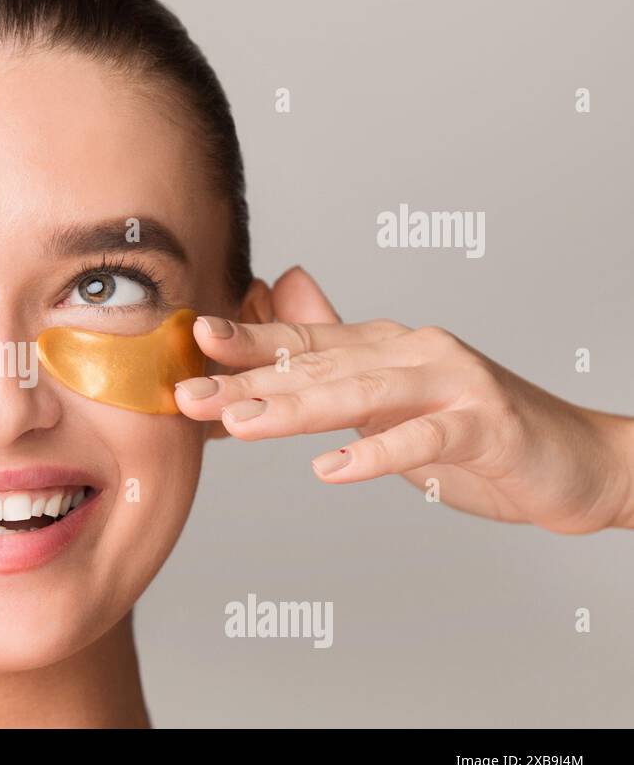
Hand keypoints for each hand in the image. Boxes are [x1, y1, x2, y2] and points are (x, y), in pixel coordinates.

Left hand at [175, 266, 633, 533]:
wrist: (574, 461)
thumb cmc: (475, 432)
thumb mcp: (393, 399)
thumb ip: (337, 359)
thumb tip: (282, 296)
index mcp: (386, 347)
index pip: (304, 341)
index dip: (247, 342)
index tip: (190, 343)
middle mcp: (413, 352)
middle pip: (317, 366)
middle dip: (248, 380)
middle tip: (190, 394)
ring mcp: (451, 382)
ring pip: (359, 393)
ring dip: (294, 410)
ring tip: (240, 424)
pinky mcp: (483, 424)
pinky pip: (421, 439)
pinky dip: (376, 454)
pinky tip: (332, 469)